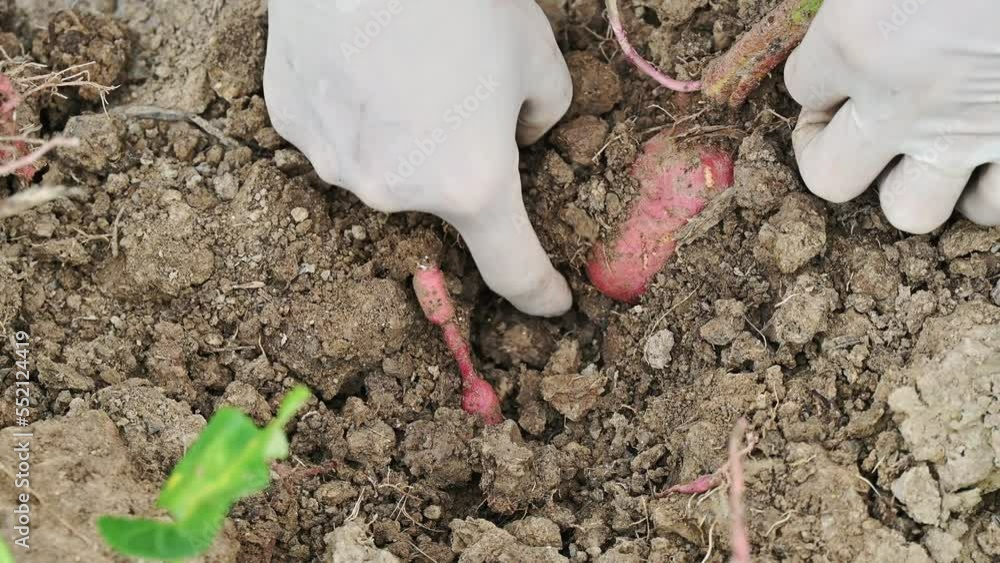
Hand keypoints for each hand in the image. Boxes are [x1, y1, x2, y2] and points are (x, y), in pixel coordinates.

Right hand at [263, 0, 572, 315]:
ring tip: (401, 63)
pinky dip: (353, 108)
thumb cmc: (462, 1)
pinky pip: (335, 131)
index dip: (538, 290)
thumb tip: (518, 137)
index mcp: (470, 183)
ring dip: (400, 133)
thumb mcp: (538, 56)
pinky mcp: (290, 123)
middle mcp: (396, 191)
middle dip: (456, 156)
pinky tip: (357, 57)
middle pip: (440, 195)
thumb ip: (544, 116)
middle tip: (455, 87)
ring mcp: (334, 161)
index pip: (512, 267)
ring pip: (382, 163)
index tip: (551, 302)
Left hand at [785, 0, 999, 232]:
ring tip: (924, 147)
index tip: (835, 66)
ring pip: (909, 209)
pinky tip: (989, 156)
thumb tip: (866, 6)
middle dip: (832, 152)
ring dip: (908, 180)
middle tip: (852, 122)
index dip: (815, 78)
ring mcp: (973, 132)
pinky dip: (988, 188)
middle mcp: (903, 101)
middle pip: (830, 177)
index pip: (802, 86)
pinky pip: (998, 203)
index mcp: (858, 38)